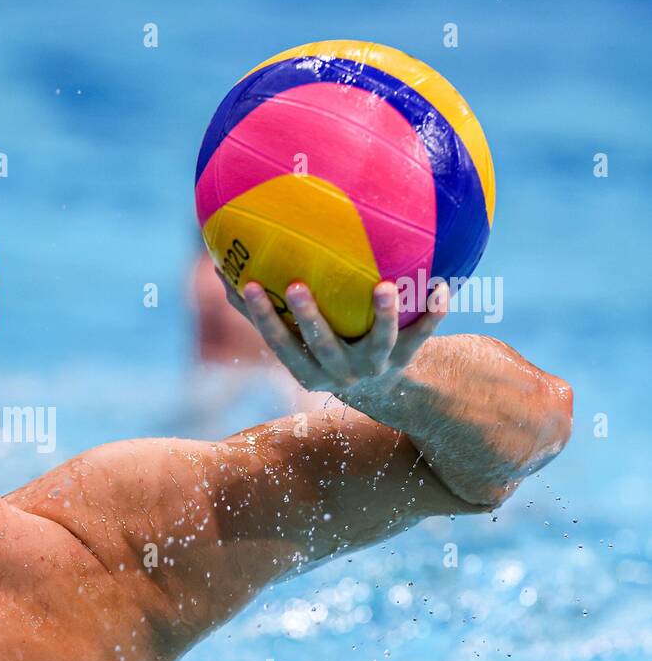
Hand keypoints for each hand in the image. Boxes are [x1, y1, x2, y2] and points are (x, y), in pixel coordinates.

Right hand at [228, 279, 449, 399]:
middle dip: (308, 317)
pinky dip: (433, 314)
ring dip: (382, 316)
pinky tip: (441, 285)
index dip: (262, 317)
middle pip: (321, 345)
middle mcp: (338, 373)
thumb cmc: (326, 351)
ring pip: (378, 343)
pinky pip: (422, 336)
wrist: (383, 392)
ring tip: (384, 285)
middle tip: (296, 285)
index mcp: (307, 368)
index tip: (248, 285)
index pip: (279, 342)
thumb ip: (263, 312)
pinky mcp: (406, 360)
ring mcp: (374, 368)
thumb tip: (220, 268)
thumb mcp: (295, 341)